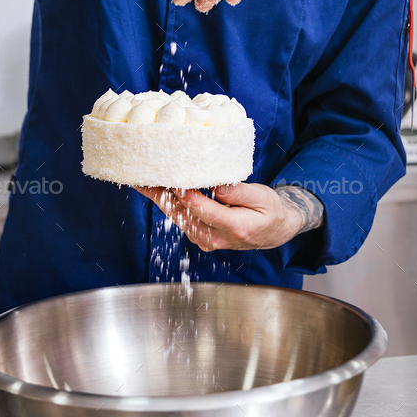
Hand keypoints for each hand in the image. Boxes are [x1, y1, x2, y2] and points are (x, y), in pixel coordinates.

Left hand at [136, 183, 323, 251]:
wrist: (274, 231)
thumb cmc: (270, 211)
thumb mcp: (261, 197)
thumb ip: (237, 193)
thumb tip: (214, 186)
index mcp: (233, 227)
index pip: (200, 208)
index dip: (182, 192)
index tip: (167, 175)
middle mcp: (215, 238)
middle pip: (181, 214)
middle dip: (160, 195)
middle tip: (141, 177)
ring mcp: (205, 240)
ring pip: (177, 217)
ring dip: (160, 199)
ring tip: (142, 180)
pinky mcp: (200, 237)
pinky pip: (180, 219)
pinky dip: (168, 204)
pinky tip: (157, 190)